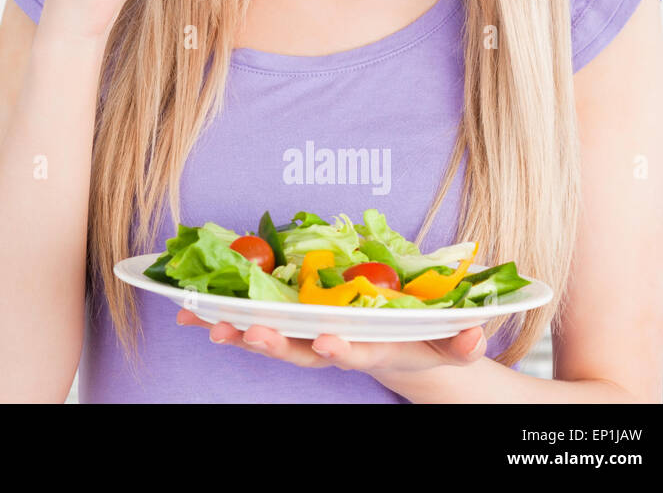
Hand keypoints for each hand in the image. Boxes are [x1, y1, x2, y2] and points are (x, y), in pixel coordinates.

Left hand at [176, 308, 486, 372]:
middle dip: (272, 344)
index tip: (326, 342)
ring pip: (271, 337)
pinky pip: (252, 318)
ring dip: (237, 330)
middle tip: (244, 334)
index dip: (339, 347)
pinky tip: (187, 308)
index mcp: (371, 347)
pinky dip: (222, 315)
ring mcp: (309, 334)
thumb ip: (460, 342)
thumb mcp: (448, 345)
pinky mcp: (291, 320)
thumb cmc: (422, 342)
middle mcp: (334, 344)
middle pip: (299, 350)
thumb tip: (475, 335)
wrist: (402, 354)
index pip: (354, 351)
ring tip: (204, 324)